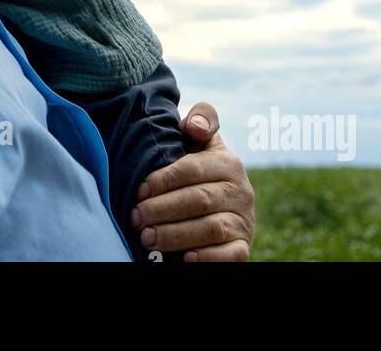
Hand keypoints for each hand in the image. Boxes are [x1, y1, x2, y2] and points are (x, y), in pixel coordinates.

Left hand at [131, 101, 254, 261]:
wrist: (222, 208)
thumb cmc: (198, 171)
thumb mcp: (200, 143)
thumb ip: (200, 122)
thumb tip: (194, 125)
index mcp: (228, 163)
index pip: (193, 169)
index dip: (163, 180)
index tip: (138, 191)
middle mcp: (241, 191)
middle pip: (199, 200)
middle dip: (162, 210)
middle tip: (136, 218)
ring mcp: (244, 221)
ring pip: (211, 229)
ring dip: (175, 235)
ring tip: (147, 238)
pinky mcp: (243, 247)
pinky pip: (231, 255)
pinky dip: (207, 258)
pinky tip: (184, 258)